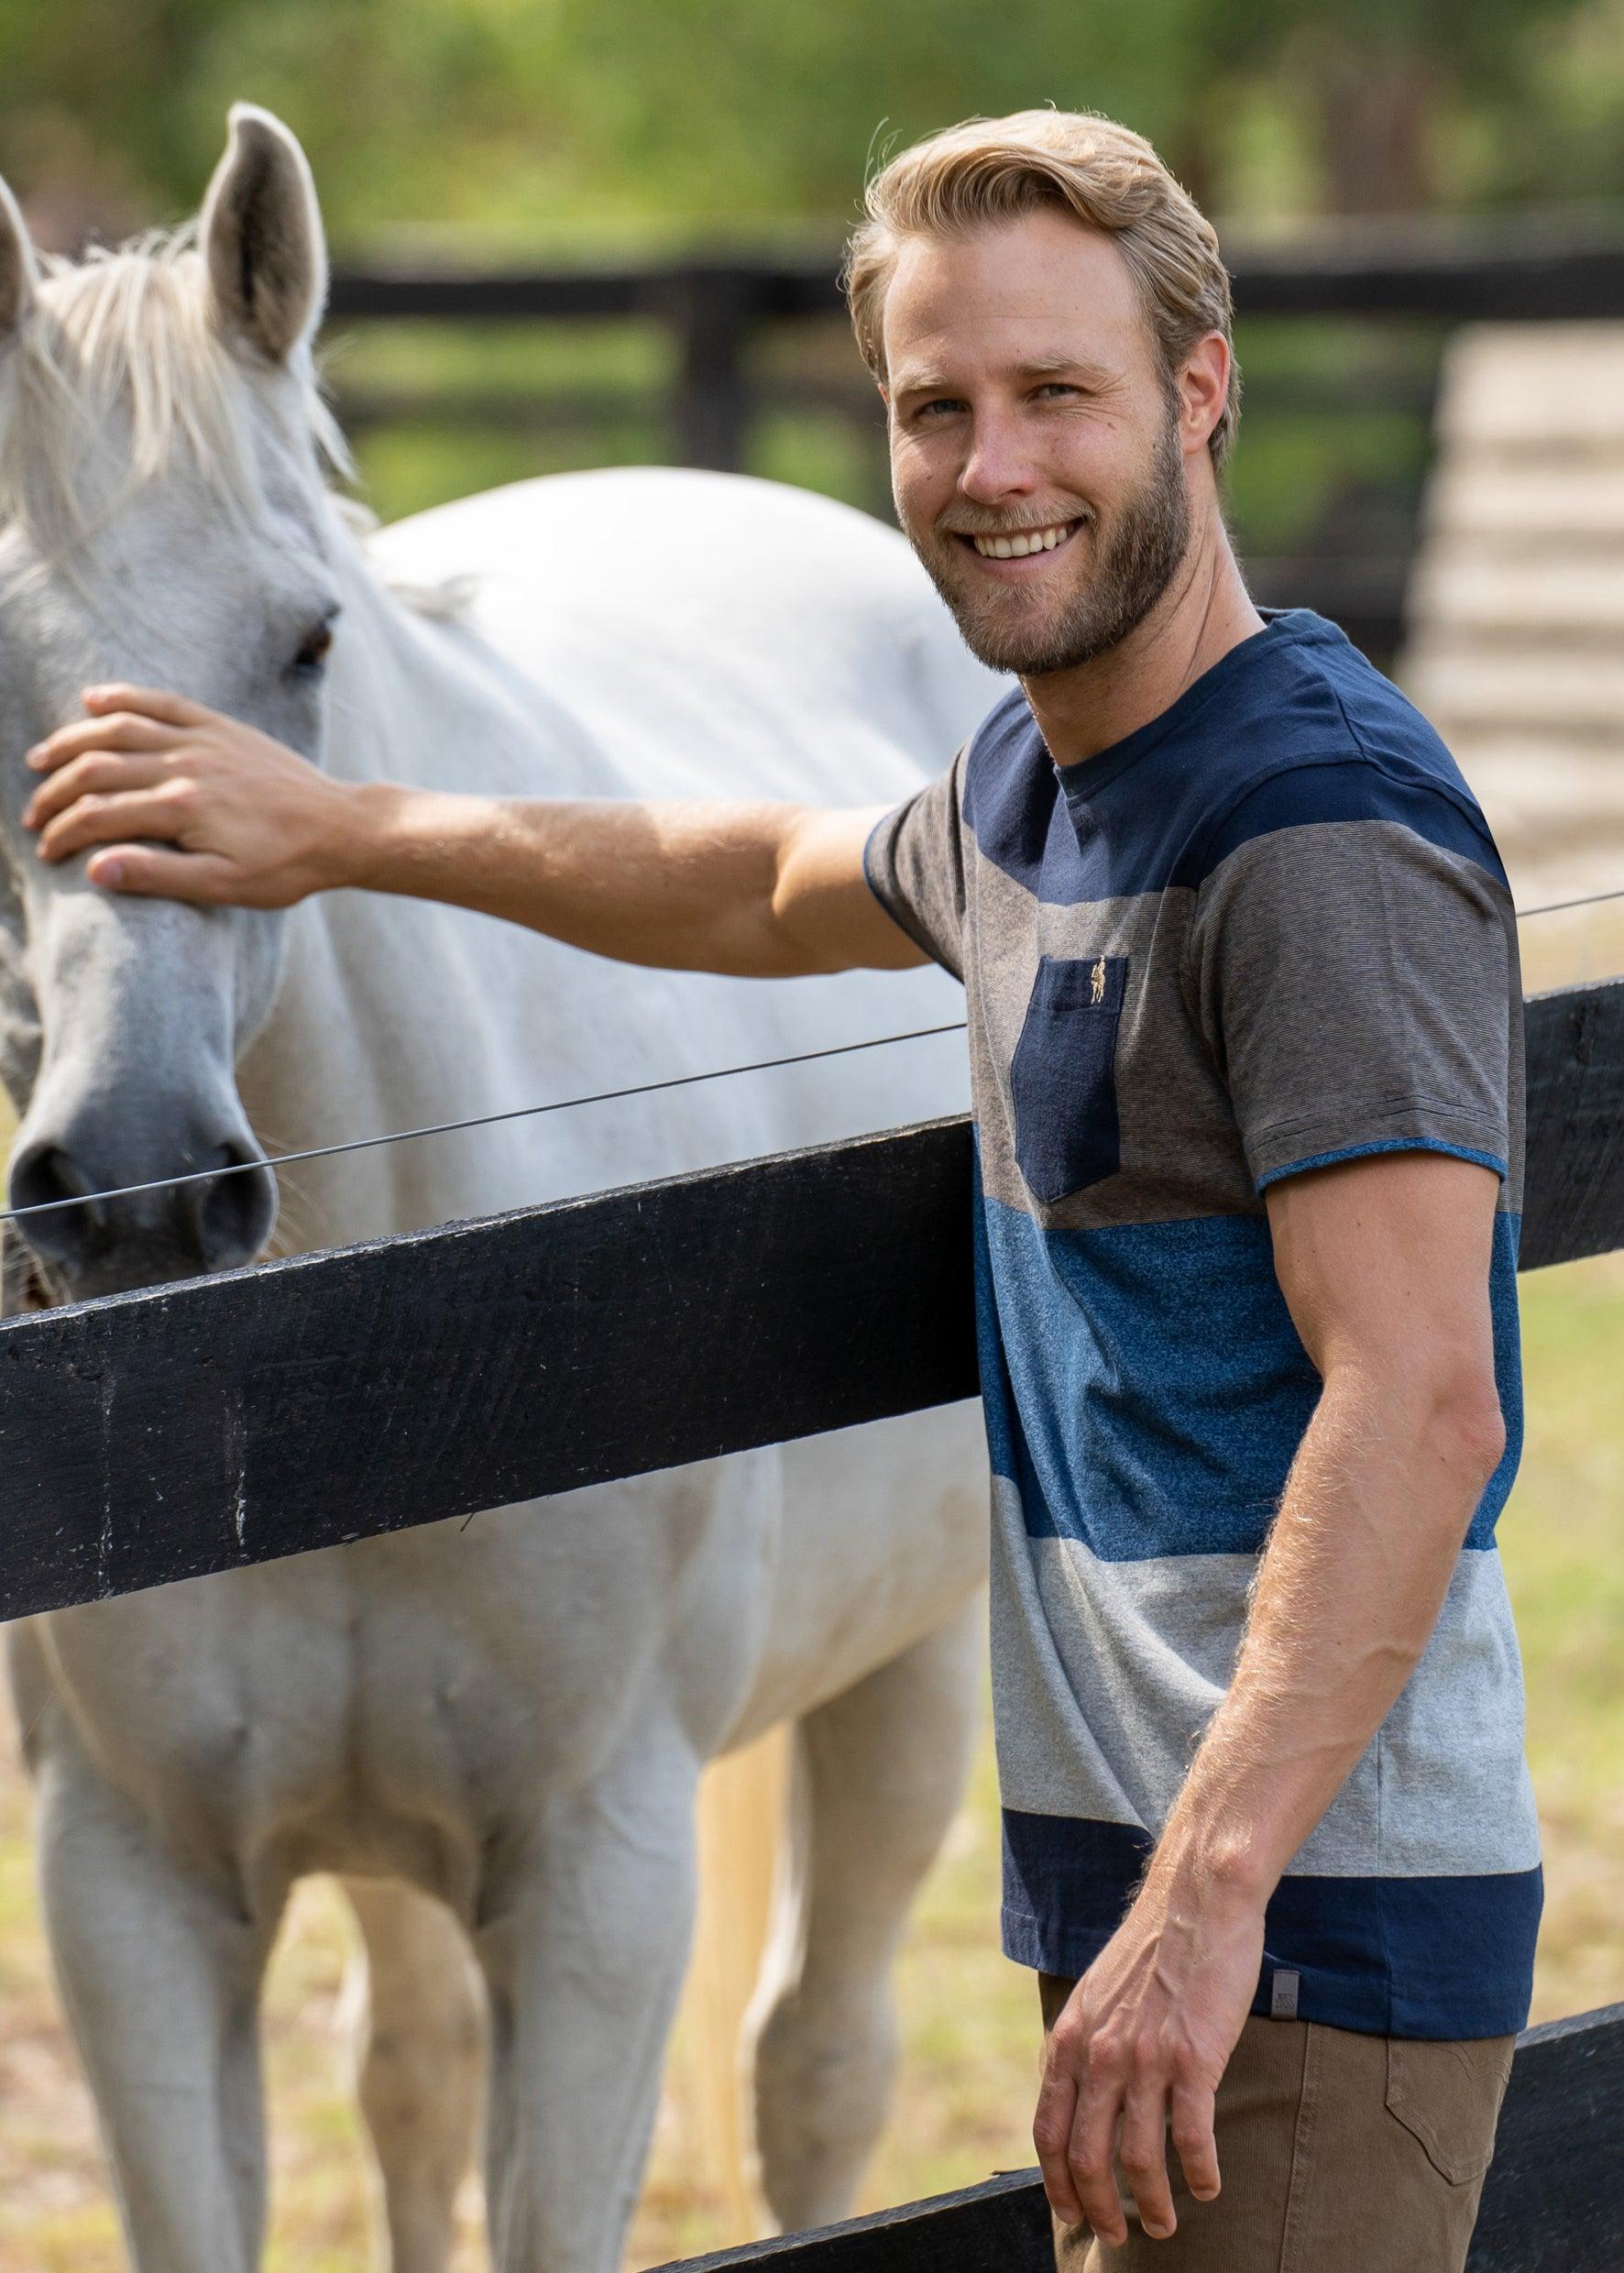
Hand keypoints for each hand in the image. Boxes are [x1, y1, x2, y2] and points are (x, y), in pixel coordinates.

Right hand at [22, 684, 363, 907]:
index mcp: (182, 808)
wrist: (342, 829)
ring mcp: (204, 740)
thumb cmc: (286, 867)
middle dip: (55, 792)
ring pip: (119, 728)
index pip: (99, 815)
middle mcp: (186, 765)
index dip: (63, 833)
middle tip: (33, 815)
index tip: (46, 852)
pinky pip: (163, 702)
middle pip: (97, 768)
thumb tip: (95, 869)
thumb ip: (158, 876)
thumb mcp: (224, 887)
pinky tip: (93, 701)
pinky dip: (124, 697)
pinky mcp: (222, 727)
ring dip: (73, 741)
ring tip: (42, 760)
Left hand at [1033, 1860, 1263, 2245]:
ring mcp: (1144, 2058)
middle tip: (1120, 2234)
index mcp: (1070, 2039)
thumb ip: (1085, 2047)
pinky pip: (1191, 2137)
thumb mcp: (1096, 1997)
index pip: (1048, 2131)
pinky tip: (1209, 2187)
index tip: (1073, 2214)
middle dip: (1102, 2208)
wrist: (1195, 1902)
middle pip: (1086, 2158)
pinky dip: (1200, 2173)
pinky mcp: (1193, 2058)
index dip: (1057, 2183)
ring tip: (1168, 2224)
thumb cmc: (1151, 1950)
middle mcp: (1099, 2054)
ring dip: (1153, 2204)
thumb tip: (1081, 2100)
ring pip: (1138, 2159)